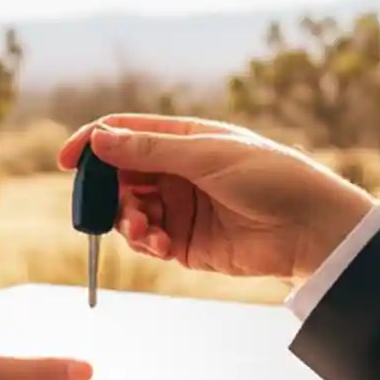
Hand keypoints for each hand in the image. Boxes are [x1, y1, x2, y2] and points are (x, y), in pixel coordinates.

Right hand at [58, 114, 374, 279]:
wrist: (312, 229)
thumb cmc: (271, 178)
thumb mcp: (207, 157)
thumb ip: (150, 151)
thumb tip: (99, 139)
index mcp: (183, 140)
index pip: (124, 135)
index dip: (93, 144)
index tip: (67, 161)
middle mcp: (177, 172)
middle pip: (119, 177)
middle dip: (108, 191)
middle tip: (107, 206)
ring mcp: (180, 208)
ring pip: (129, 212)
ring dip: (126, 220)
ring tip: (143, 229)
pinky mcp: (186, 244)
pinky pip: (148, 241)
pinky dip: (144, 242)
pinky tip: (157, 244)